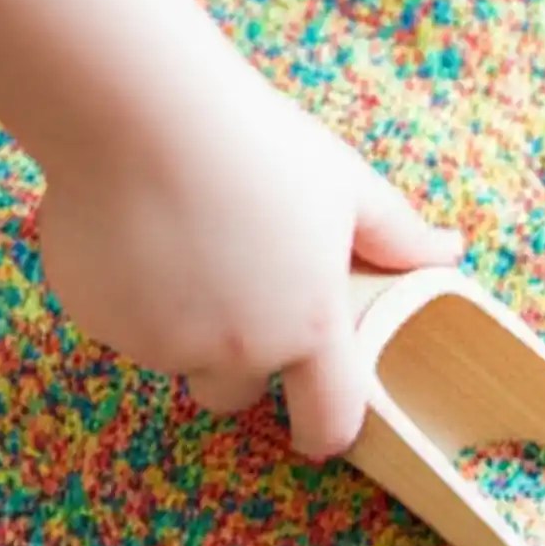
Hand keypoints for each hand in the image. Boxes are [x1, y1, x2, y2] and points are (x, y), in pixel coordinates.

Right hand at [36, 81, 462, 459]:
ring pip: (169, 353)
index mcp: (306, 328)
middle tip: (230, 292)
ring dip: (175, 320)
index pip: (329, 422)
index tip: (315, 428)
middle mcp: (232, 350)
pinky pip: (115, 321)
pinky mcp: (96, 319)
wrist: (144, 113)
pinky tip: (131, 228)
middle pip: (232, 396)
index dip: (326, 431)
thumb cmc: (256, 145)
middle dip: (233, 364)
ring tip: (178, 238)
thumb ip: (397, 234)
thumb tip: (448, 251)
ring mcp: (157, 341)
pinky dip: (123, 292)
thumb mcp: (345, 185)